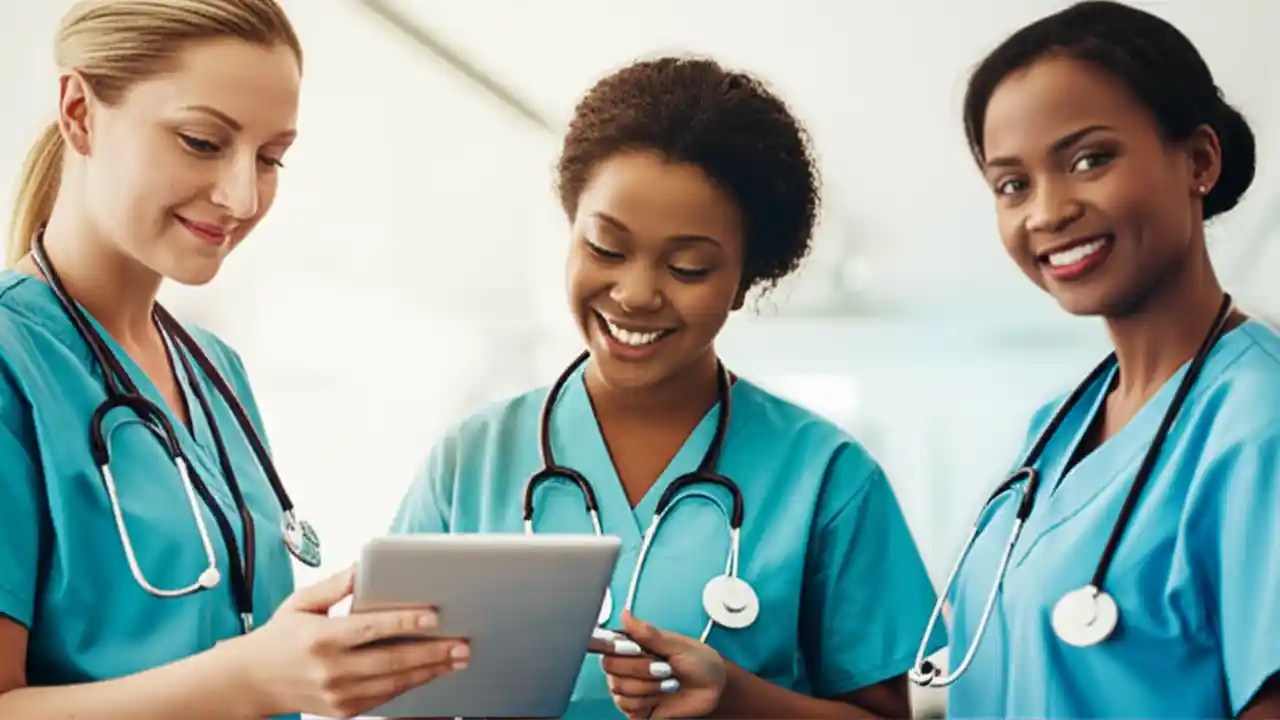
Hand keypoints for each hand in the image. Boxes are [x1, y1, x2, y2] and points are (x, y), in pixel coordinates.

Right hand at [231, 566, 468, 718]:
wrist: (252, 682)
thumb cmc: (280, 636)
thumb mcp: (301, 602)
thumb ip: (335, 585)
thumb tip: (365, 566)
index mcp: (320, 638)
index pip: (370, 629)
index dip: (404, 623)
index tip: (434, 617)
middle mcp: (330, 670)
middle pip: (391, 661)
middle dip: (431, 653)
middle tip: (462, 644)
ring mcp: (338, 695)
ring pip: (394, 683)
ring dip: (430, 671)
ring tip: (458, 658)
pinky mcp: (344, 710)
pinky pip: (385, 697)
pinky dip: (411, 684)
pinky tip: (432, 672)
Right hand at [602, 611, 725, 719]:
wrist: (713, 690)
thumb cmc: (699, 662)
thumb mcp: (677, 644)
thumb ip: (649, 633)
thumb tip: (626, 615)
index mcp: (634, 645)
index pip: (607, 643)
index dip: (613, 647)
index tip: (633, 650)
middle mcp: (627, 665)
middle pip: (611, 667)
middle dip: (641, 669)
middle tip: (663, 668)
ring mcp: (630, 687)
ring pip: (619, 689)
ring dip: (648, 687)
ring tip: (667, 682)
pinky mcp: (635, 707)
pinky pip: (627, 707)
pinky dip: (647, 702)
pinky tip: (661, 696)